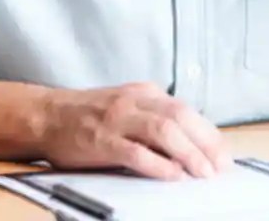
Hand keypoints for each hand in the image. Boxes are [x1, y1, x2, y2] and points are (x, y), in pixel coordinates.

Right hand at [37, 82, 231, 179]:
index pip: (187, 110)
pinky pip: (136, 152)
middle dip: (206, 144)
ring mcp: (117, 119)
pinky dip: (158, 164)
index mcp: (144, 93)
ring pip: (163, 130)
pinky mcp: (102, 140)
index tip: (224, 155)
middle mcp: (134, 101)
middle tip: (220, 168)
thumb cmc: (88, 115)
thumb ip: (154, 116)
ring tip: (202, 174)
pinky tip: (172, 175)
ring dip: (188, 153)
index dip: (209, 134)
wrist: (45, 115)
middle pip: (181, 117)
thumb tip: (190, 143)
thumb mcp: (126, 105)